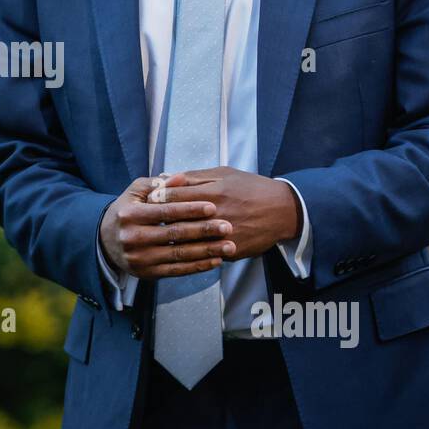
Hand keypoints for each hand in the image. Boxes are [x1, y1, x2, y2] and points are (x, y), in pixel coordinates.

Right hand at [100, 175, 234, 279]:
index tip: (213, 207)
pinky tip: (215, 260)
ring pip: (179, 254)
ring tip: (229, 246)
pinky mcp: (147, 273)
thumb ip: (158, 185)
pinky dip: (198, 266)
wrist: (105, 241)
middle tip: (228, 226)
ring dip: (207, 251)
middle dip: (204, 230)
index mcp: (131, 215)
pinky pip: (177, 270)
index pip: (165, 211)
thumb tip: (181, 177)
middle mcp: (133, 238)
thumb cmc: (128, 211)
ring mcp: (140, 258)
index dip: (190, 209)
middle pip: (175, 234)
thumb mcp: (136, 193)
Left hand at [152, 167, 299, 259]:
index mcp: (213, 192)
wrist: (282, 210)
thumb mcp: (223, 174)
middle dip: (158, 222)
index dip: (157, 198)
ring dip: (171, 241)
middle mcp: (217, 214)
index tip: (147, 201)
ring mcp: (224, 235)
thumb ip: (193, 177)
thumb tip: (165, 178)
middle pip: (177, 221)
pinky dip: (190, 254)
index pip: (174, 196)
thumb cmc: (250, 187)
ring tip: (157, 238)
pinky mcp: (231, 251)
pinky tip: (179, 252)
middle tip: (145, 223)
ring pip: (188, 242)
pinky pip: (205, 255)